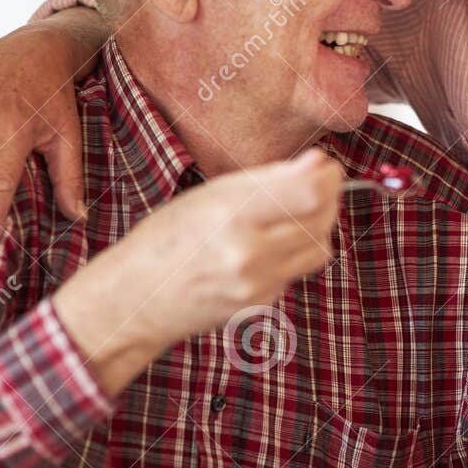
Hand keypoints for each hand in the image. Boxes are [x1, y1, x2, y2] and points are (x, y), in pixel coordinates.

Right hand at [52, 150, 342, 393]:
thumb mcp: (210, 194)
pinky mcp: (263, 304)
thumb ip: (268, 179)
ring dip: (318, 225)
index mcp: (231, 215)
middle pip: (321, 219)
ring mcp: (258, 284)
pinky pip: (298, 270)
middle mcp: (249, 253)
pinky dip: (295, 251)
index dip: (328, 176)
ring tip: (295, 211)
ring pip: (320, 248)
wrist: (138, 297)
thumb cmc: (167, 238)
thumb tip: (318, 163)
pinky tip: (270, 243)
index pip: (309, 192)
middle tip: (318, 182)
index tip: (327, 166)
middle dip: (328, 196)